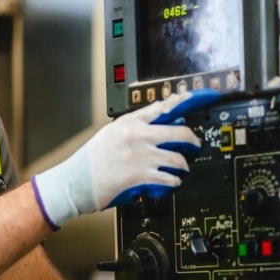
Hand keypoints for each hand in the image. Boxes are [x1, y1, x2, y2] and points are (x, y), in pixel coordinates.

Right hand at [31, 90, 215, 228]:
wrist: (74, 182)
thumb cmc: (90, 161)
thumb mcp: (111, 134)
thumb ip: (135, 127)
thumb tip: (162, 124)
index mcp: (129, 123)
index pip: (165, 107)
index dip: (188, 101)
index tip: (205, 97)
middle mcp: (137, 136)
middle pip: (180, 133)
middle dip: (193, 142)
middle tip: (194, 147)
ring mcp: (141, 156)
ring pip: (179, 159)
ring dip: (183, 166)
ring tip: (179, 169)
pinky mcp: (141, 176)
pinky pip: (170, 178)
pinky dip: (174, 181)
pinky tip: (169, 182)